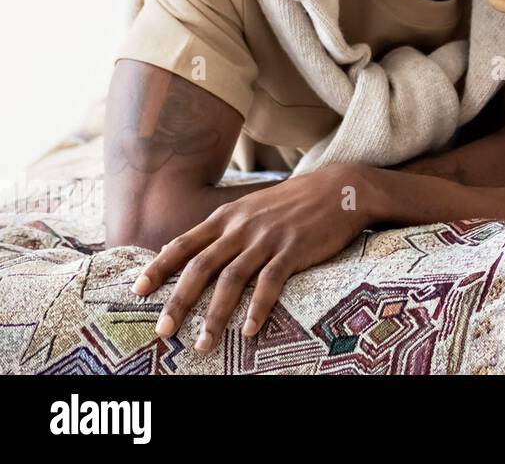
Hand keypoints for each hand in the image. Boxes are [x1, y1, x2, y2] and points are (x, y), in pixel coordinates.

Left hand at [131, 163, 376, 352]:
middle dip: (178, 300)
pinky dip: (258, 307)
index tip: (138, 290)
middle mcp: (242, 227)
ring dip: (215, 315)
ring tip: (203, 344)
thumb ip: (229, 227)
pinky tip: (250, 330)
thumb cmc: (297, 201)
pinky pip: (271, 282)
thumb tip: (200, 251)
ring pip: (232, 280)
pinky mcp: (294, 249)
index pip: (184, 243)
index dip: (159, 267)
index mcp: (229, 216)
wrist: (341, 187)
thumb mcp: (254, 206)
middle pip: (201, 266)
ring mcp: (268, 238)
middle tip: (163, 330)